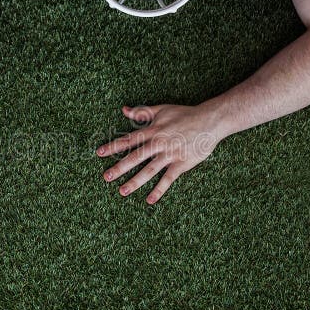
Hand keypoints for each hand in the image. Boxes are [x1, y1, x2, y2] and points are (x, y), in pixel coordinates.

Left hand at [97, 104, 225, 203]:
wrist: (210, 121)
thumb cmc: (185, 114)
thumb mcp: (162, 109)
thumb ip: (142, 112)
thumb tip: (124, 110)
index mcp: (153, 130)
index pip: (129, 140)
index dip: (113, 146)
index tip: (99, 153)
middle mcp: (159, 143)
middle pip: (135, 157)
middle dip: (120, 167)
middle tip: (106, 177)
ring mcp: (170, 154)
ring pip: (149, 170)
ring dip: (135, 181)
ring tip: (122, 191)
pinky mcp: (182, 164)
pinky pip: (168, 179)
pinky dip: (159, 190)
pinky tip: (149, 200)